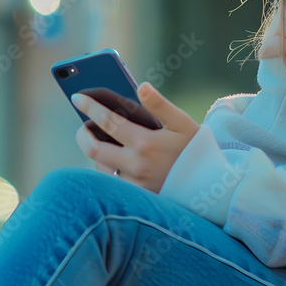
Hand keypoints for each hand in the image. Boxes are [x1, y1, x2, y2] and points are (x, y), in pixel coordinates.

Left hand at [73, 82, 199, 193]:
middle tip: (83, 126)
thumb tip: (141, 86)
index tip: (77, 97)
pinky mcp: (134, 198)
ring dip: (95, 153)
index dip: (90, 107)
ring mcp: (133, 185)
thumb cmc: (195, 150)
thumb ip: (161, 105)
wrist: (208, 187)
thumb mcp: (183, 123)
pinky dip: (105, 169)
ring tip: (99, 141)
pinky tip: (110, 161)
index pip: (108, 121)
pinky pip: (110, 183)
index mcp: (145, 143)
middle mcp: (135, 165)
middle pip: (93, 149)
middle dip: (82, 134)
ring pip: (99, 168)